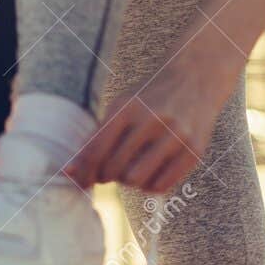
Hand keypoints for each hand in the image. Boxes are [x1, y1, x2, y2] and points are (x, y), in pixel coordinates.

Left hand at [65, 57, 235, 193]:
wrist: (195, 78)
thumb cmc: (148, 97)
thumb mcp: (120, 106)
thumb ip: (96, 138)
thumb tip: (70, 173)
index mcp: (126, 107)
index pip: (96, 151)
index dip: (83, 172)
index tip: (78, 181)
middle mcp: (150, 120)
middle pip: (114, 168)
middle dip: (106, 175)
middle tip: (108, 172)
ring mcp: (175, 136)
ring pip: (136, 180)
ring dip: (127, 182)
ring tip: (130, 170)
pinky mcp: (194, 150)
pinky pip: (161, 185)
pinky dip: (149, 186)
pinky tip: (149, 174)